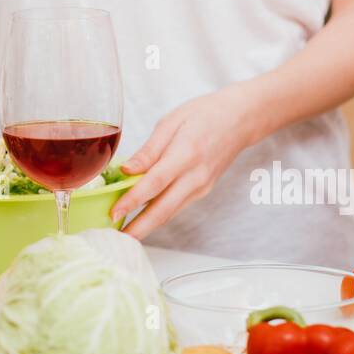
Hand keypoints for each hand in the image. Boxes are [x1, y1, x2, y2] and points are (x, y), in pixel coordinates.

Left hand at [110, 90, 255, 239]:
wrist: (240, 121)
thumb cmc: (204, 114)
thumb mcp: (171, 122)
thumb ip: (149, 150)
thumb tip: (126, 170)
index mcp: (186, 154)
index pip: (155, 183)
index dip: (133, 200)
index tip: (114, 212)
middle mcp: (196, 176)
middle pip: (163, 209)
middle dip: (138, 228)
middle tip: (115, 238)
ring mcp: (201, 187)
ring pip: (169, 213)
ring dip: (146, 226)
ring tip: (123, 233)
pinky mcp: (202, 192)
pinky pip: (176, 207)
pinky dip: (158, 216)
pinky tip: (142, 218)